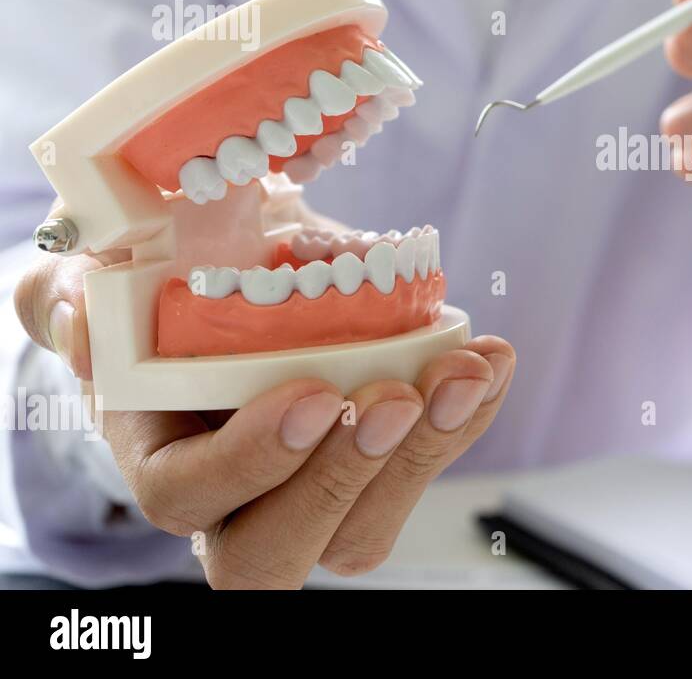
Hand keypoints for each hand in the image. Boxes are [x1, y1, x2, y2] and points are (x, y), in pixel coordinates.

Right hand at [14, 207, 515, 588]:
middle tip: (394, 396)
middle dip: (348, 474)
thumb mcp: (97, 279)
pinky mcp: (381, 461)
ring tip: (467, 371)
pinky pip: (431, 463)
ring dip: (430, 448)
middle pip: (287, 545)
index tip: (310, 393)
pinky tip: (490, 358)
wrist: (231, 283)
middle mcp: (238, 502)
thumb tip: (79, 316)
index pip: (191, 497)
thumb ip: (66, 294)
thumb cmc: (157, 292)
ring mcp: (318, 490)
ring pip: (371, 521)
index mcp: (161, 459)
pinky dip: (471, 413)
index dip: (252, 459)